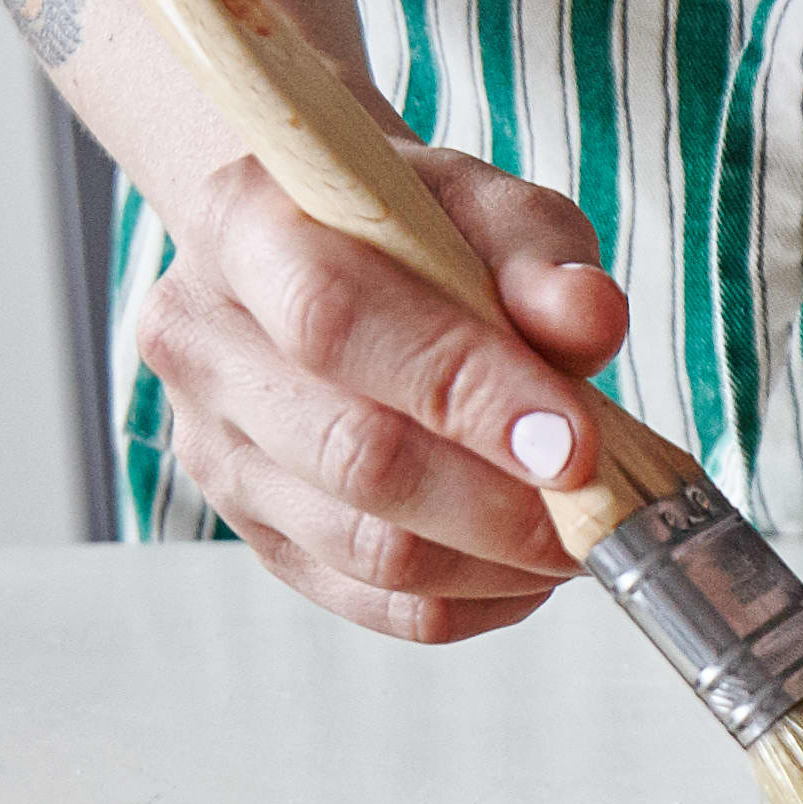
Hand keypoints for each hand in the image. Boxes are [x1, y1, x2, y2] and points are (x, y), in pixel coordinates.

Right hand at [134, 144, 629, 640]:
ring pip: (361, 546)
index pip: (335, 319)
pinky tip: (527, 566)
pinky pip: (368, 598)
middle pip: (349, 453)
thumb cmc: (412, 222)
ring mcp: (214, 449)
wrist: (327, 249)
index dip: (464, 389)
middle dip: (498, 502)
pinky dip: (469, 600)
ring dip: (496, 562)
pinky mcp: (251, 530)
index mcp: (240, 221)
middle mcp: (201, 341)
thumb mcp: (485, 203)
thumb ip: (539, 256)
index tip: (575, 444)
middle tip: (601, 512)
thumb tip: (591, 323)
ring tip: (581, 536)